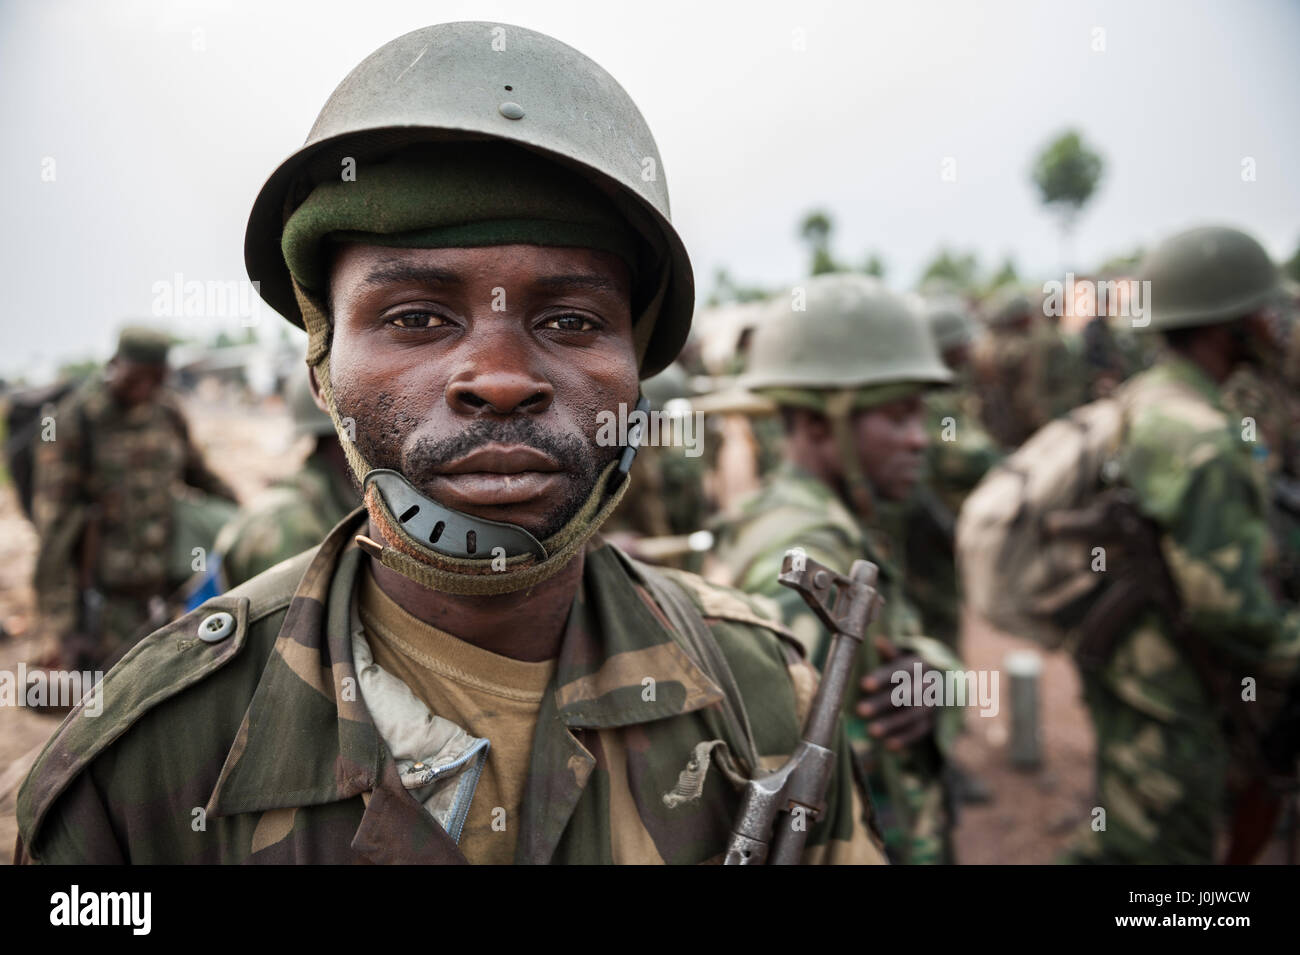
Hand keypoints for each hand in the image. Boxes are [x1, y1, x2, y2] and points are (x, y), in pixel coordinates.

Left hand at [856, 636, 936, 751]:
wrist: (944, 683)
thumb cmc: (910, 669)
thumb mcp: (902, 658)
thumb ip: (890, 653)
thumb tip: (878, 640)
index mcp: (920, 664)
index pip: (900, 671)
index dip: (882, 678)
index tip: (863, 685)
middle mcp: (930, 684)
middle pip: (907, 694)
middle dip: (883, 703)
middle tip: (859, 711)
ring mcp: (934, 704)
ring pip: (914, 715)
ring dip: (893, 724)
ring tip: (871, 732)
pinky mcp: (935, 721)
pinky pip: (921, 731)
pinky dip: (906, 739)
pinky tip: (889, 746)